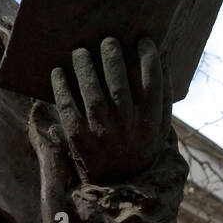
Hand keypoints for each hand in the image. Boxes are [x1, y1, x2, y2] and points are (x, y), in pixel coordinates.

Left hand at [50, 37, 171, 183]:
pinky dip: (61, 89)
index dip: (149, 59)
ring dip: (85, 69)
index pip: (153, 84)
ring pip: (93, 95)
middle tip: (107, 40)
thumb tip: (164, 55)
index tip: (143, 39)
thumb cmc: (142, 144)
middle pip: (120, 87)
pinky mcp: (79, 140)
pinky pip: (69, 109)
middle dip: (113, 59)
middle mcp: (127, 128)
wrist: (120, 183)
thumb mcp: (160, 125)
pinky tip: (58, 72)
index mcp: (150, 122)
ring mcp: (103, 134)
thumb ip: (165, 94)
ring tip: (80, 51)